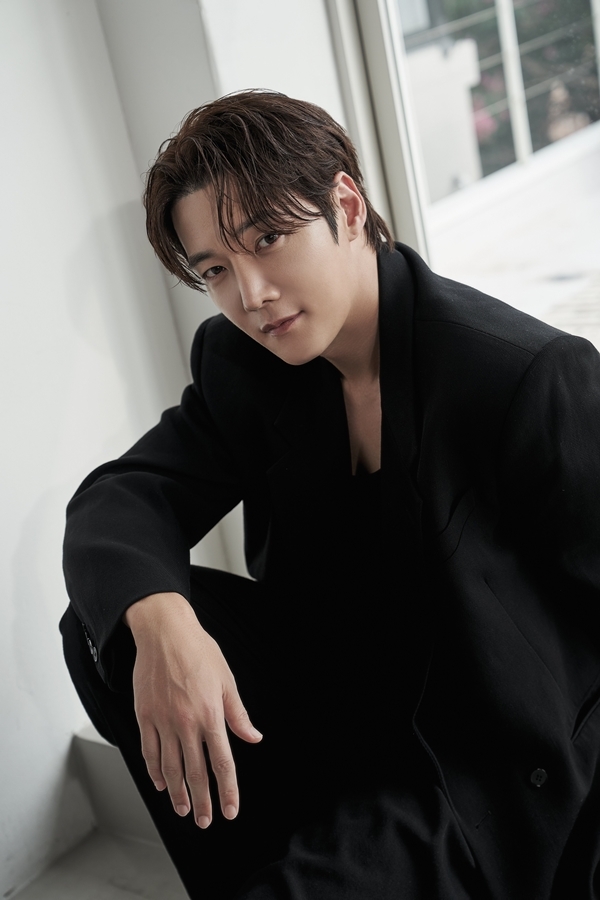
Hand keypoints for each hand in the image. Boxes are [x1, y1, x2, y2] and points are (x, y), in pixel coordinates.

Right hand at [124, 592, 262, 827]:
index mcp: (211, 714)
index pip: (222, 763)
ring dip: (177, 793)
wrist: (164, 632)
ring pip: (170, 768)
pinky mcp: (145, 716)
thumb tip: (254, 737)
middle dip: (202, 801)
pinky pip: (149, 752)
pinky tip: (160, 783)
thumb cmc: (199, 651)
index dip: (227, 790)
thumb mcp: (227, 680)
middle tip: (205, 821)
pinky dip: (154, 771)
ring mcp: (163, 721)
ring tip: (183, 810)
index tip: (230, 811)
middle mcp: (186, 723)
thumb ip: (238, 714)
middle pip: (195, 772)